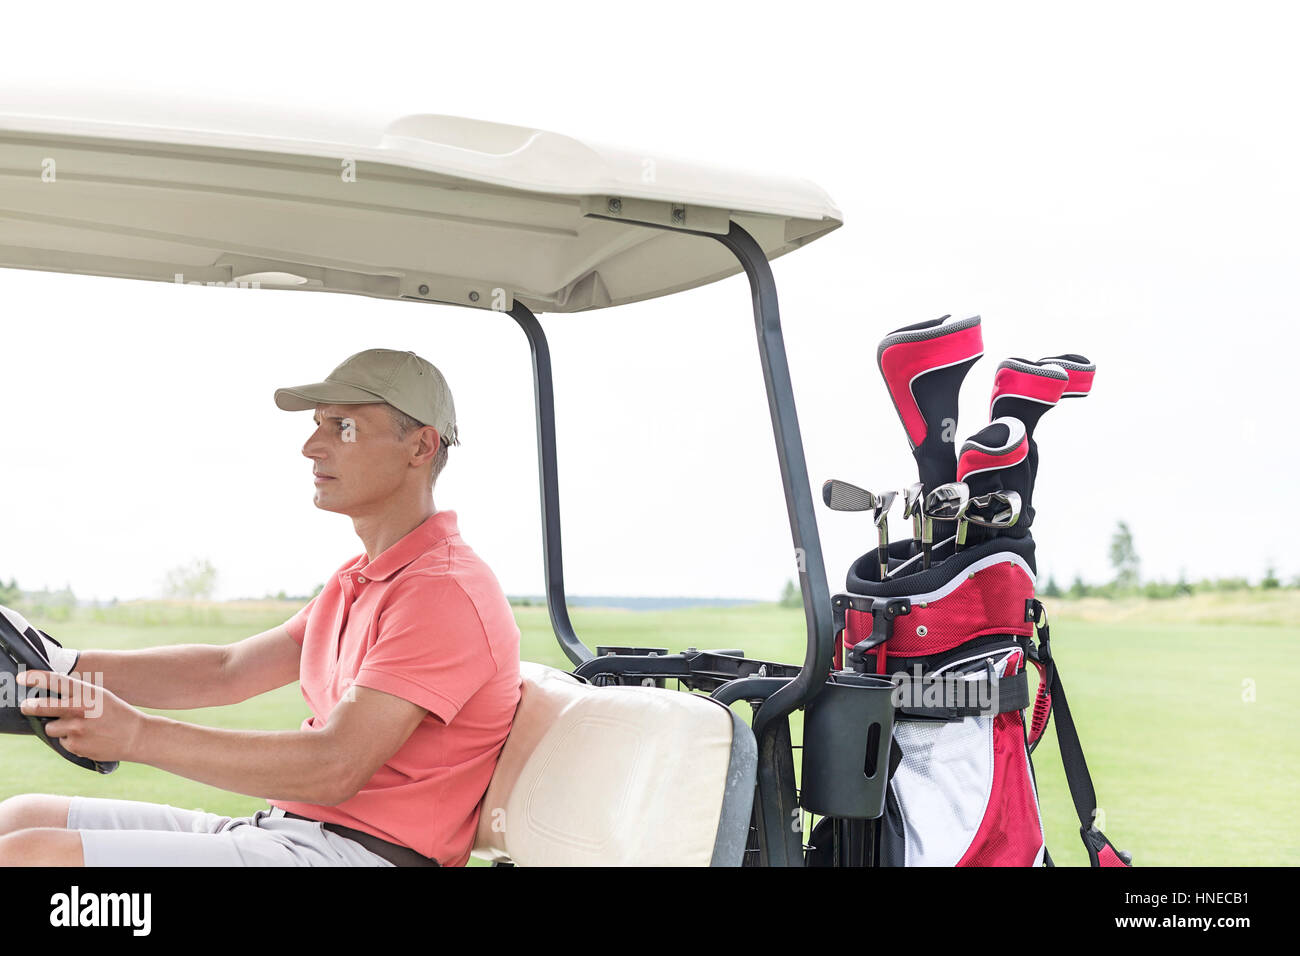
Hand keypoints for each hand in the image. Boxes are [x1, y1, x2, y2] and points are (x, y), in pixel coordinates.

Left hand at [17, 670, 151, 763]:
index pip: (57, 681)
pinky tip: (87, 738)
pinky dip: (69, 740)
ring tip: (79, 728)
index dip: (36, 678)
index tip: (22, 678)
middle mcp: (80, 710)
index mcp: (88, 693)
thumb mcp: (100, 697)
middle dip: (30, 706)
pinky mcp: (75, 746)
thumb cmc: (116, 714)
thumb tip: (48, 700)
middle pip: (43, 706)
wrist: (136, 736)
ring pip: (50, 727)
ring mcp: (76, 729)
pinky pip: (61, 742)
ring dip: (58, 728)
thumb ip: (77, 695)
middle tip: (25, 706)